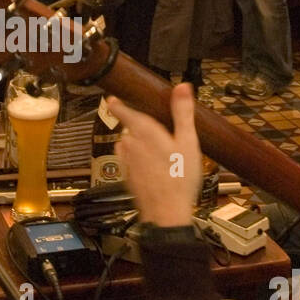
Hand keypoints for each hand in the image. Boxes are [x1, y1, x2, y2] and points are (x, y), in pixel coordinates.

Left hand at [108, 84, 201, 228]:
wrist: (166, 212)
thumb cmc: (179, 179)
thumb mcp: (188, 141)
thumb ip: (183, 113)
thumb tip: (182, 88)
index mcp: (144, 131)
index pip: (123, 111)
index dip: (117, 104)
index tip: (112, 99)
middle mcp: (131, 144)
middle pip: (130, 128)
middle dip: (139, 126)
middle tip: (156, 128)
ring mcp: (127, 160)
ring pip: (128, 143)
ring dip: (137, 142)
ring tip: (157, 149)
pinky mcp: (127, 175)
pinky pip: (127, 159)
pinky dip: (135, 157)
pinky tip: (151, 165)